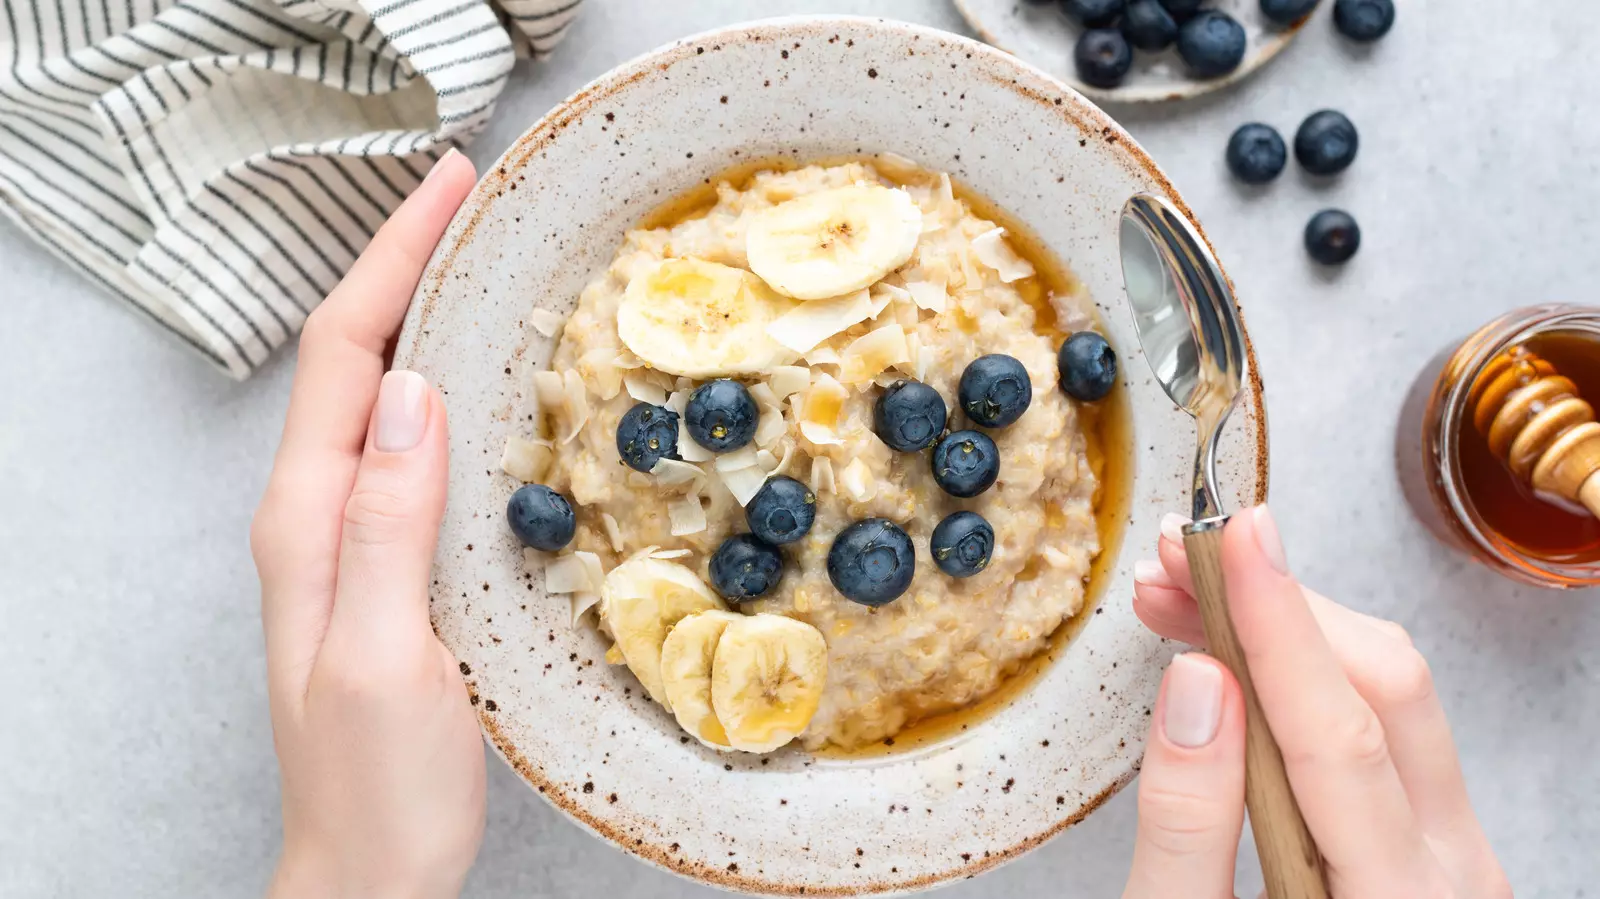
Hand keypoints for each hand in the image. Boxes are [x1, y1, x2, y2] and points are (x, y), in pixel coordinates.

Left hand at [250, 150, 483, 898]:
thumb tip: (416, 392)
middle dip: (404, 263)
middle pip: (355, 357)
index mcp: (309, 520)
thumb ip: (388, 525)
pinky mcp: (386, 562)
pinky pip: (409, 445)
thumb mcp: (388, 655)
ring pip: (382, 394)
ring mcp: (348, 537)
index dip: (392, 259)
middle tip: (473, 199)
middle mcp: (317, 514)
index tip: (449, 186)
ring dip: (423, 313)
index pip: (346, 356)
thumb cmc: (379, 785)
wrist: (369, 871)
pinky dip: (445, 384)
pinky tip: (488, 380)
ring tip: (483, 259)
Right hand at [1121, 505, 1511, 898]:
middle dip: (1276, 607)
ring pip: (1395, 697)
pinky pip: (1386, 729)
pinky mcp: (1429, 845)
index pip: (1341, 731)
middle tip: (1175, 568)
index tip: (1232, 539)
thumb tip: (1197, 683)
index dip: (1280, 622)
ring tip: (1185, 604)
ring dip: (1289, 630)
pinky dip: (1306, 675)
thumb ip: (1188, 824)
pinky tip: (1235, 665)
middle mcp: (1452, 876)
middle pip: (1386, 689)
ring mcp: (1452, 859)